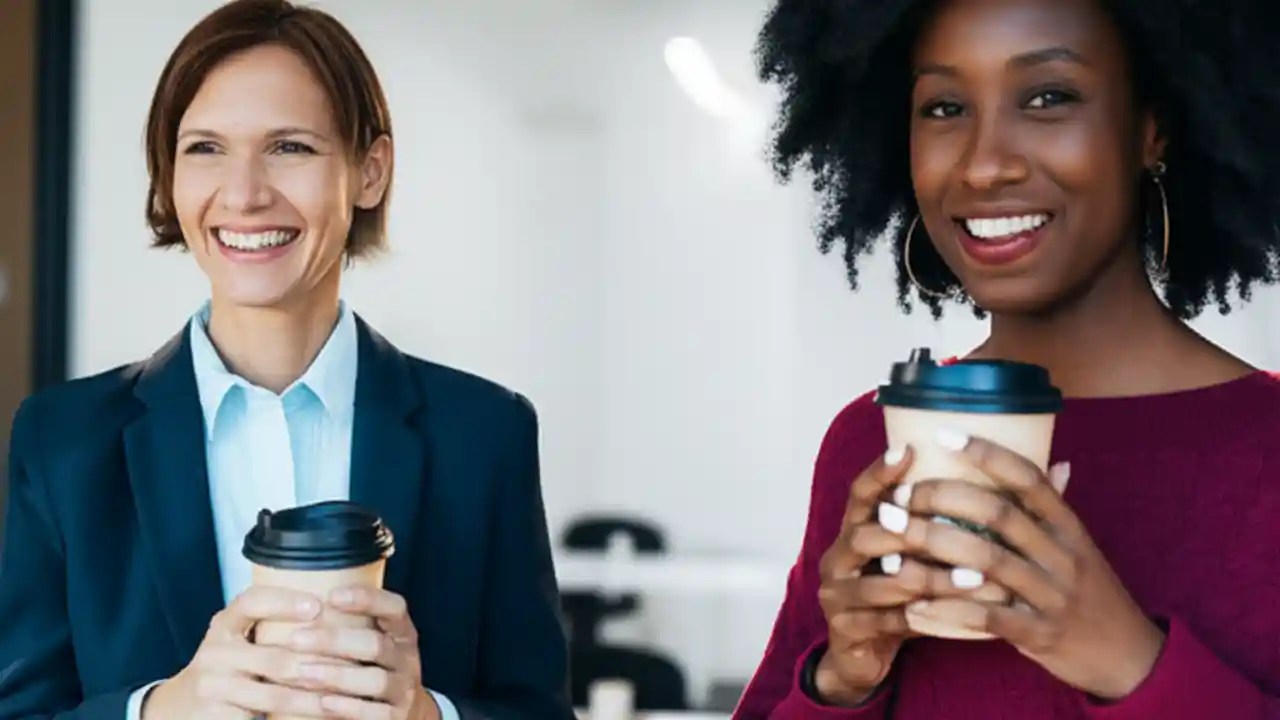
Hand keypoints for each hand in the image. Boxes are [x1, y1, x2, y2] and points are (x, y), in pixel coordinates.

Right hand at [142, 586, 331, 718]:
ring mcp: (213, 689)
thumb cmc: (227, 670)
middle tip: (357, 665)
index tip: (317, 606)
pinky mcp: (215, 718)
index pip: (251, 602)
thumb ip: (269, 628)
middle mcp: (215, 653)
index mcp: (223, 626)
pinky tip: (323, 717)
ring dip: (316, 699)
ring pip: (276, 695)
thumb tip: (332, 614)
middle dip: (321, 663)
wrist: (178, 709)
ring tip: (350, 697)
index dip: (284, 601)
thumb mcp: (238, 642)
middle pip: (276, 657)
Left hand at [283, 586, 438, 719]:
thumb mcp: (375, 643)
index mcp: (402, 633)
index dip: (366, 599)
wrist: (407, 714)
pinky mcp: (397, 718)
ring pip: (375, 680)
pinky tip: (323, 702)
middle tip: (297, 638)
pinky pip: (374, 713)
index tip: (332, 595)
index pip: (394, 608)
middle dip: (335, 640)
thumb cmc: (376, 669)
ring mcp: (404, 689)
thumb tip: (301, 600)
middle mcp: (407, 658)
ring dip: (336, 675)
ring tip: (302, 672)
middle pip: (376, 644)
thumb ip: (352, 625)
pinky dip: (348, 707)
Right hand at [814, 445, 979, 705]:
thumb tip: (1051, 468)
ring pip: (878, 582)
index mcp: (854, 529)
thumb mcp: (920, 555)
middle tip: (952, 527)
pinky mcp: (845, 630)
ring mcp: (837, 594)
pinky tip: (955, 618)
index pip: (861, 493)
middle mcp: (838, 556)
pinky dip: (923, 619)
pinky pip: (885, 622)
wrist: (863, 652)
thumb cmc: (903, 593)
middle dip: (909, 531)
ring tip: (973, 578)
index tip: (909, 451)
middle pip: (863, 534)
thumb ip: (959, 518)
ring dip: (927, 579)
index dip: (881, 473)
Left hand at [892, 430, 1165, 699]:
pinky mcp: (1038, 634)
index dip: (987, 453)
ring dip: (933, 546)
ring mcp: (1051, 595)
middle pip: (997, 514)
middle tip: (901, 496)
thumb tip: (1058, 460)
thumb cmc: (1091, 593)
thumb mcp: (1081, 547)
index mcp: (1069, 527)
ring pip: (986, 561)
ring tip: (892, 538)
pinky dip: (947, 610)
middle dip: (942, 499)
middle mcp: (1061, 555)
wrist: (1128, 656)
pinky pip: (987, 617)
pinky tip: (912, 605)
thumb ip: (1058, 509)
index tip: (944, 434)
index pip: (1028, 478)